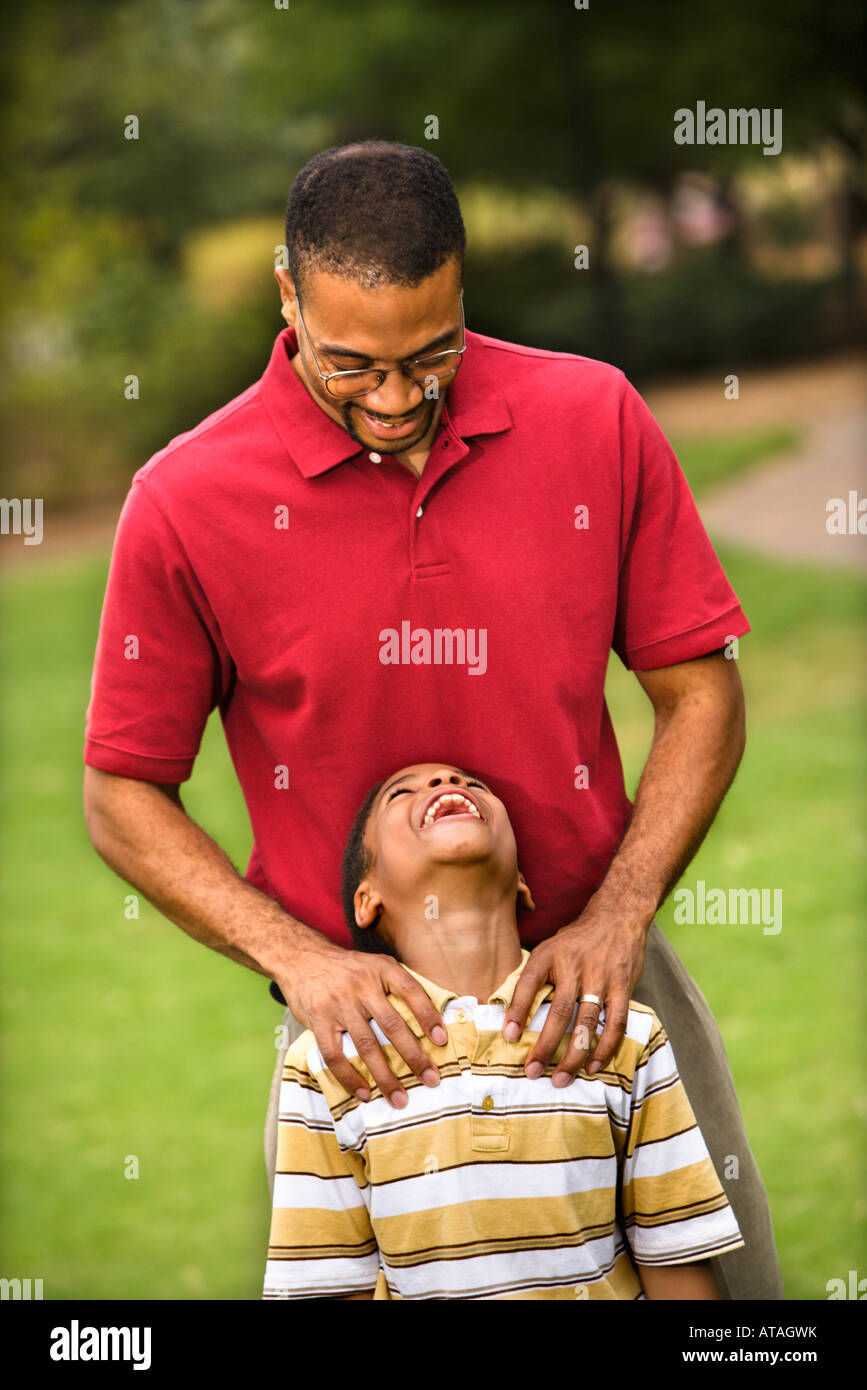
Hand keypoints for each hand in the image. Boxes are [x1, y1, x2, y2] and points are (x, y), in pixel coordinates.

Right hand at [275, 936, 446, 1108]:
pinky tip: (364, 1093)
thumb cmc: (347, 967)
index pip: (411, 991)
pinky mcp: (319, 1020)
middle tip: (430, 1079)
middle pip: (392, 1025)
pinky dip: (349, 1077)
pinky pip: (335, 1055)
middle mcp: (362, 985)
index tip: (441, 1040)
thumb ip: (398, 984)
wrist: (302, 957)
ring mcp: (339, 1004)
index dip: (428, 1016)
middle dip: (413, 1056)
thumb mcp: (375, 964)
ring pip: (366, 1046)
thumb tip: (430, 1016)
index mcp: (381, 969)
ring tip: (400, 1098)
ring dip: (385, 1076)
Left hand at [502, 900, 649, 1084]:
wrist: (618, 916)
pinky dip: (605, 1047)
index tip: (508, 1036)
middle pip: (559, 1011)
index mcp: (549, 955)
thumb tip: (510, 1015)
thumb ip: (534, 978)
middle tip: (533, 1071)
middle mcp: (574, 965)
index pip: (528, 982)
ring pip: (587, 1022)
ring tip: (561, 1079)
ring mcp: (601, 977)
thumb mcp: (549, 949)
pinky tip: (594, 1065)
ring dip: (574, 1054)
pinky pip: (615, 1022)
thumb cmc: (577, 941)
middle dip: (545, 1045)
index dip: (516, 1010)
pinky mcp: (623, 986)